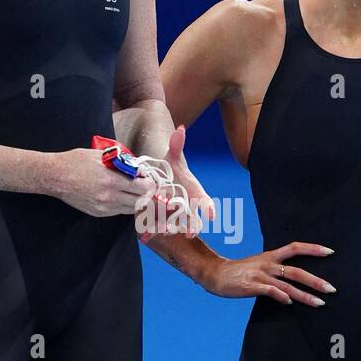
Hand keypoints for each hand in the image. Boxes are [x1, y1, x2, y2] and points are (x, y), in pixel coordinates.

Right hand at [53, 147, 148, 216]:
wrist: (55, 177)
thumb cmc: (76, 162)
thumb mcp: (101, 155)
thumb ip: (121, 161)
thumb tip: (137, 167)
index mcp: (111, 180)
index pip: (141, 188)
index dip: (149, 183)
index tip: (148, 178)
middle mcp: (109, 197)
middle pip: (139, 202)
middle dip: (145, 193)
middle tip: (144, 185)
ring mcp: (103, 208)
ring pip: (130, 209)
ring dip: (136, 200)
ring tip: (133, 191)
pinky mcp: (98, 213)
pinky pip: (118, 212)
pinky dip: (124, 205)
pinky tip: (121, 195)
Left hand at [134, 124, 216, 238]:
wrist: (159, 174)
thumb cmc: (170, 165)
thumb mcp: (173, 155)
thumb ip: (177, 144)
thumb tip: (180, 129)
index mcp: (194, 190)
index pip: (204, 200)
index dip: (208, 207)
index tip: (210, 215)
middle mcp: (187, 204)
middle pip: (193, 218)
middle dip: (192, 225)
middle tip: (189, 232)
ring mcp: (175, 213)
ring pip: (178, 225)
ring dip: (173, 228)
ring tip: (165, 230)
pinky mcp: (162, 217)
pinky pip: (161, 226)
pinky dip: (156, 229)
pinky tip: (149, 232)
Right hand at [204, 241, 334, 304]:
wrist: (214, 273)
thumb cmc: (238, 272)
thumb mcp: (258, 265)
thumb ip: (275, 271)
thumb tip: (291, 285)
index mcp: (270, 256)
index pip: (295, 248)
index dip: (313, 249)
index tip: (330, 252)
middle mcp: (267, 264)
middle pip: (296, 271)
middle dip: (315, 281)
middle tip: (331, 289)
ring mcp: (260, 275)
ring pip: (287, 285)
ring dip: (305, 295)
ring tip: (320, 303)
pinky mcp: (251, 286)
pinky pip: (271, 292)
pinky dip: (282, 297)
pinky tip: (289, 303)